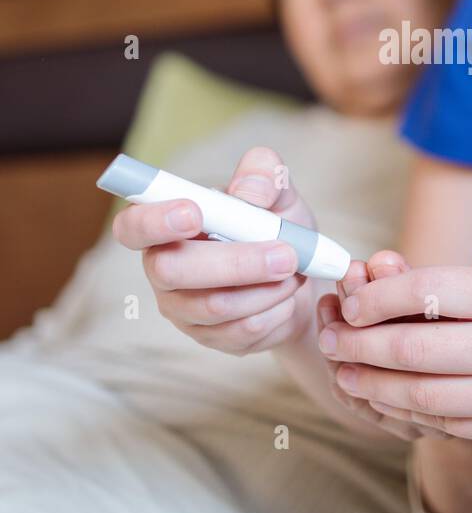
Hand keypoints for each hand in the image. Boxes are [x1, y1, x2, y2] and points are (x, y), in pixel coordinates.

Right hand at [111, 145, 316, 354]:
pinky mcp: (209, 337)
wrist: (299, 275)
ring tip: (294, 269)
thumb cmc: (275, 224)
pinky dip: (274, 310)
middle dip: (234, 262)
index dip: (153, 221)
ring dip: (265, 288)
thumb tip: (249, 192)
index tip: (193, 213)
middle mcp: (162, 267)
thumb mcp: (277, 190)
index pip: (132, 225)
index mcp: (166, 222)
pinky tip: (286, 295)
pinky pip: (239, 331)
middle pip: (171, 270)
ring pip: (213, 305)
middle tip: (286, 253)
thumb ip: (263, 175)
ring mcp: (181, 308)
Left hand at [316, 238, 471, 442]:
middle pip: (417, 351)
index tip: (349, 300)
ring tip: (344, 373)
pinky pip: (443, 425)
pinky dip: (403, 411)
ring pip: (423, 397)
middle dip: (360, 346)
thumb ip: (456, 276)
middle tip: (330, 340)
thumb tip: (380, 269)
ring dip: (372, 386)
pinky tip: (379, 398)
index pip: (430, 292)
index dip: (378, 297)